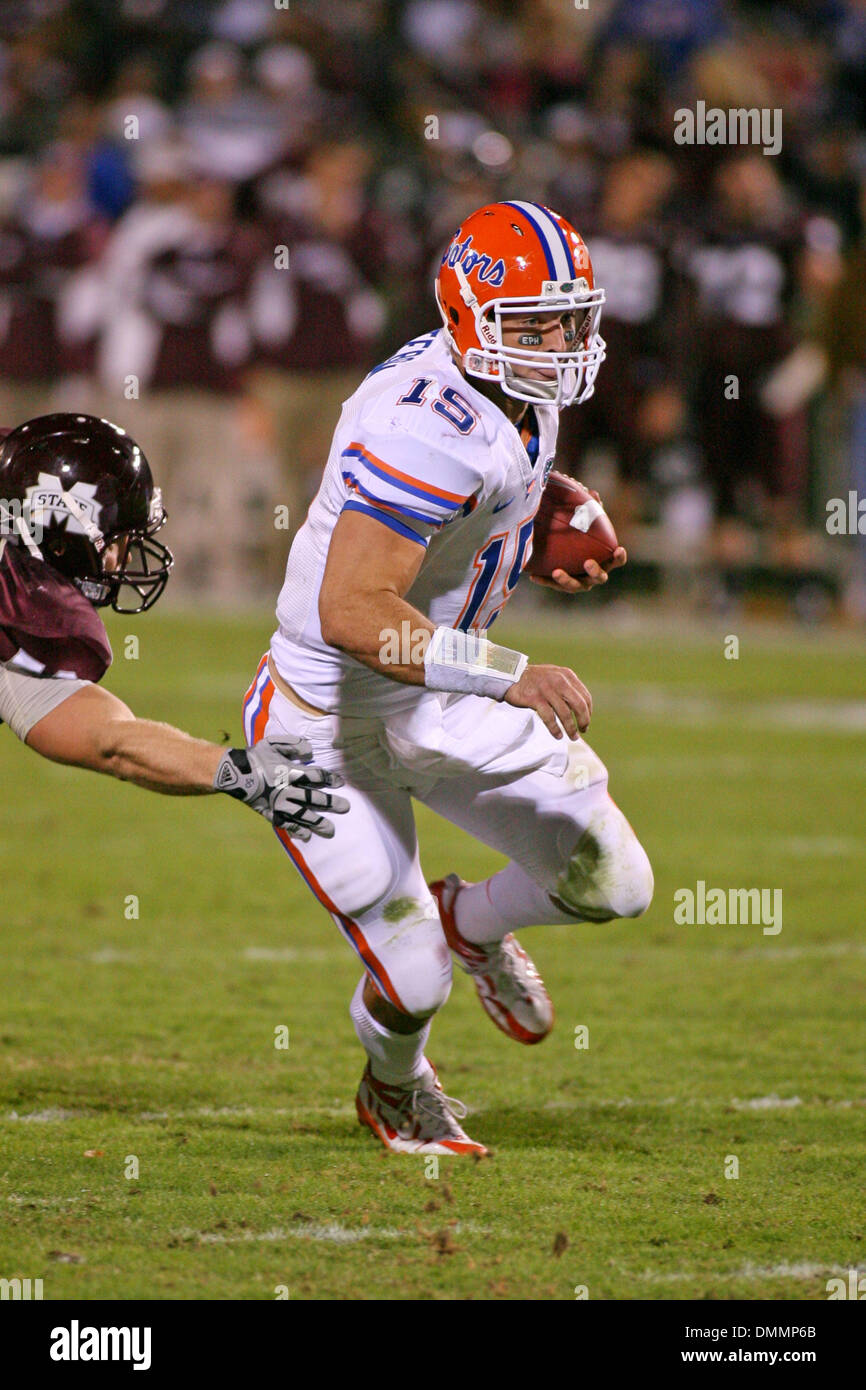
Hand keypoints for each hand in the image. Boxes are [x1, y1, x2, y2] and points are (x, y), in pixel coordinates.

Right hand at [213, 737, 349, 838]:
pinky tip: (307, 836)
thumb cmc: (256, 756)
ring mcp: (278, 803)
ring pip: (301, 814)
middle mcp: (287, 789)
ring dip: (317, 822)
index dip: (329, 778)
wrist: (234, 773)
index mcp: (289, 772)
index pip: (315, 776)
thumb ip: (294, 744)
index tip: (340, 782)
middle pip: (312, 798)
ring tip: (331, 830)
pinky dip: (296, 830)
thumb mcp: (274, 742)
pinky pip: (285, 823)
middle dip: (330, 803)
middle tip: (346, 807)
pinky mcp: (270, 813)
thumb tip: (311, 752)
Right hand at [504, 663, 591, 739]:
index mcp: (567, 675)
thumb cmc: (534, 679)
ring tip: (573, 737)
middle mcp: (559, 681)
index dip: (588, 712)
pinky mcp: (535, 699)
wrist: (511, 676)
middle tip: (583, 730)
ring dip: (570, 728)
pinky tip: (558, 735)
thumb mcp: (554, 676)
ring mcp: (547, 690)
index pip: (585, 696)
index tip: (586, 722)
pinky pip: (549, 718)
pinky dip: (555, 729)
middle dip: (583, 721)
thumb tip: (581, 707)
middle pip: (579, 705)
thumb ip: (567, 686)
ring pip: (565, 714)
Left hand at [530, 488, 626, 592]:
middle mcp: (594, 574)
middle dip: (595, 571)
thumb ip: (590, 510)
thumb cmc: (581, 534)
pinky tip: (533, 576)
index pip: (617, 561)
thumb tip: (591, 492)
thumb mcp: (585, 520)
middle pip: (600, 577)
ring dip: (567, 580)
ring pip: (576, 586)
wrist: (563, 550)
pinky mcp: (562, 585)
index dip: (619, 557)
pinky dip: (545, 580)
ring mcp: (579, 582)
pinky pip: (553, 585)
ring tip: (557, 572)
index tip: (618, 549)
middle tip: (588, 563)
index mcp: (605, 560)